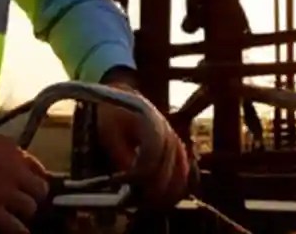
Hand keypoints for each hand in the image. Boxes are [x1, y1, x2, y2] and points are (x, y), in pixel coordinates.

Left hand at [95, 75, 191, 209]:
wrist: (122, 92)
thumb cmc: (112, 113)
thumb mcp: (110, 134)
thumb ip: (121, 155)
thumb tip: (130, 180)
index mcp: (151, 125)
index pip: (154, 159)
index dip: (146, 180)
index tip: (137, 193)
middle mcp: (167, 130)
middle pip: (171, 165)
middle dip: (161, 188)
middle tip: (148, 203)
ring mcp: (173, 135)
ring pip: (182, 165)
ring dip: (174, 186)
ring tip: (161, 202)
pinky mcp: (174, 140)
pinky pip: (184, 161)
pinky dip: (181, 177)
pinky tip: (174, 191)